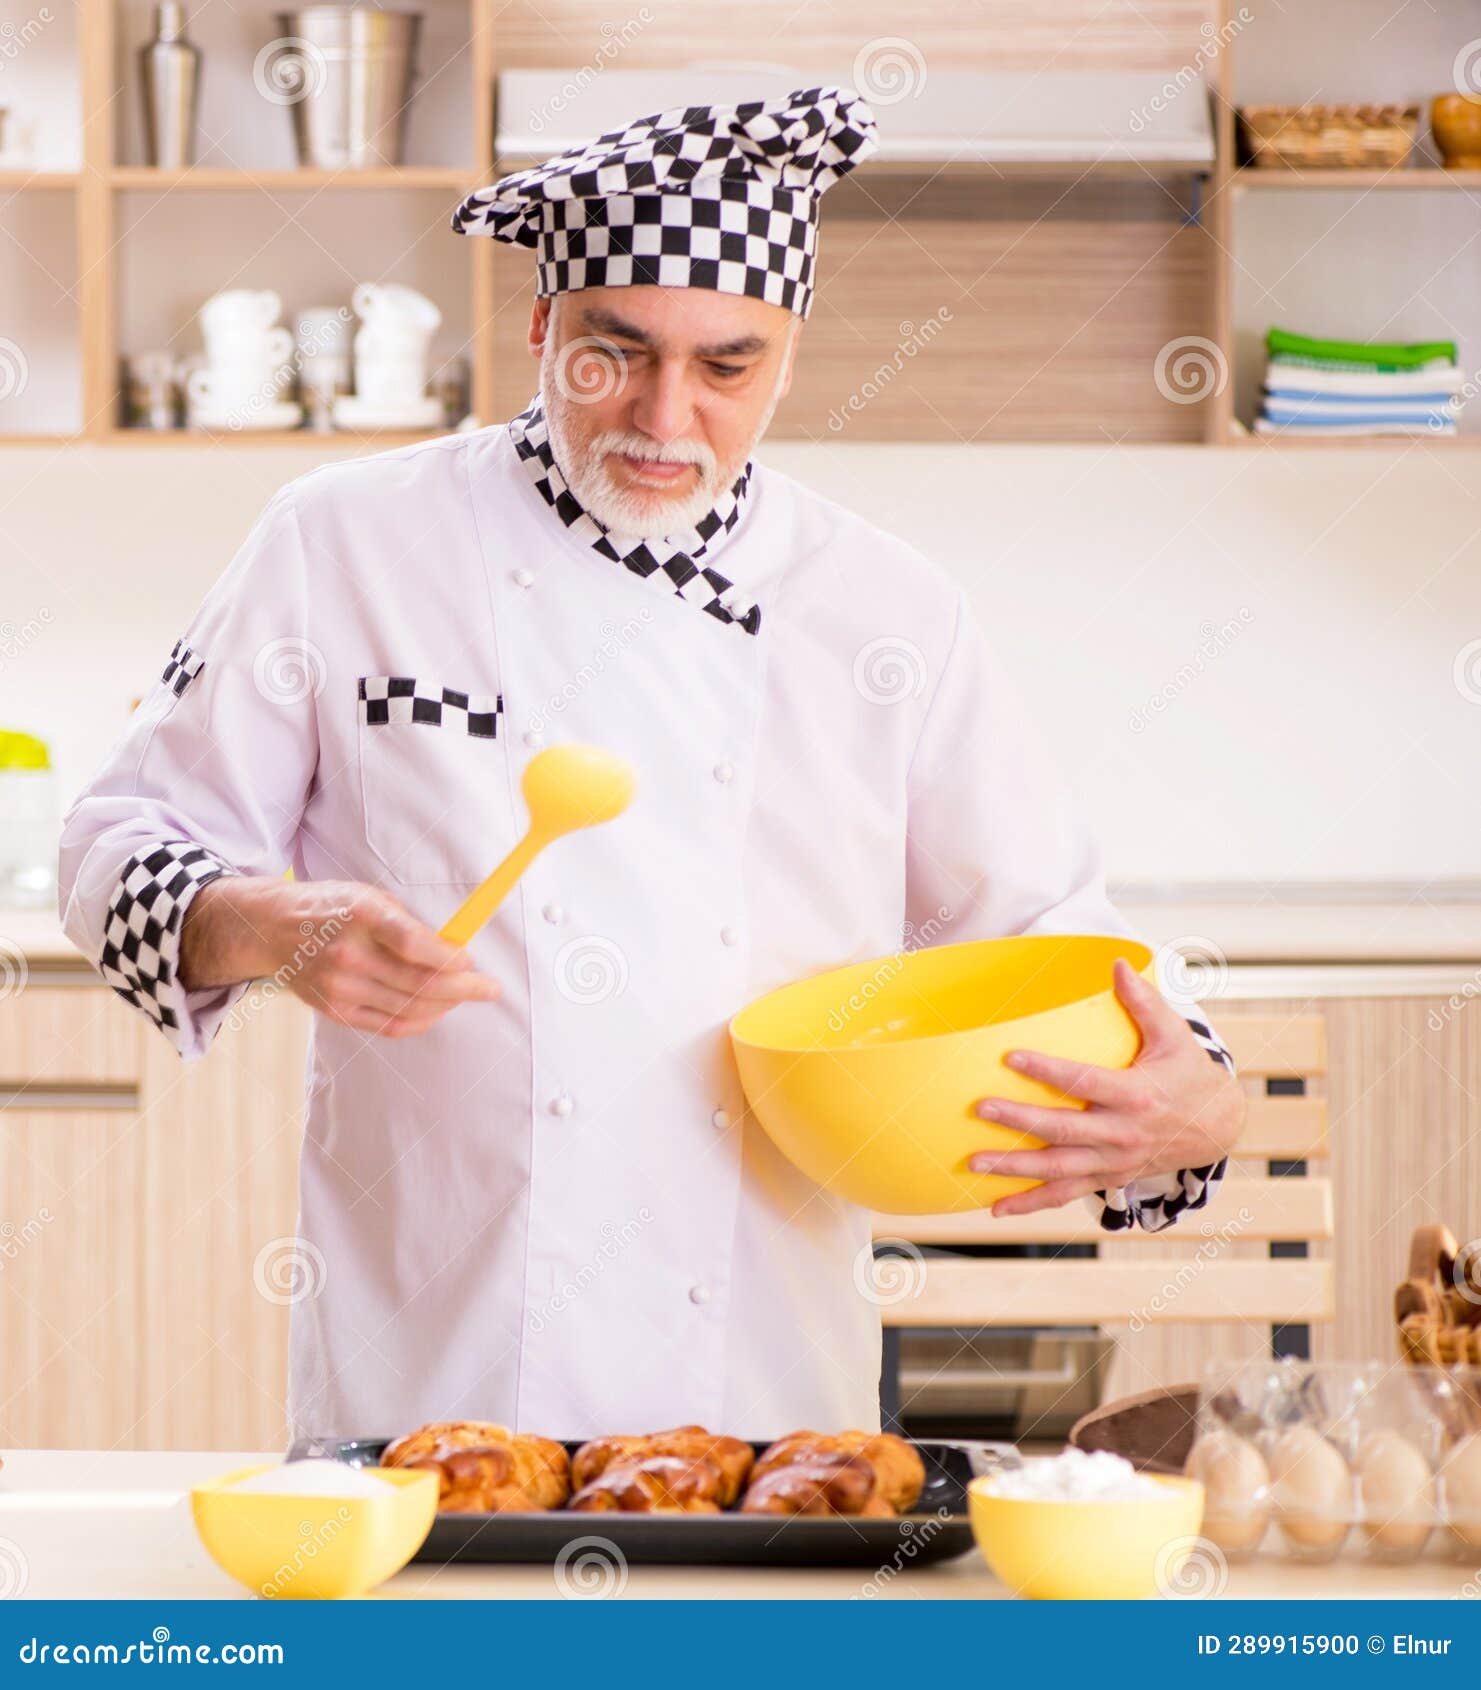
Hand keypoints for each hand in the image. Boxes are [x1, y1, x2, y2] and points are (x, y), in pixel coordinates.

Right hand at [181, 876, 501, 1037]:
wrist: (272, 929)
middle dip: (464, 989)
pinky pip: (389, 1025)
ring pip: (409, 1009)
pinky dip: (421, 1021)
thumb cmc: (332, 907)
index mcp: (359, 915)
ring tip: (465, 996)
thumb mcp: (370, 896)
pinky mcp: (335, 1010)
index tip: (473, 962)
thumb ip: (408, 924)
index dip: (450, 958)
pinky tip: (437, 1010)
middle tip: (490, 989)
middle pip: (418, 983)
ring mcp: (339, 987)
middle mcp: (347, 954)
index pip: (413, 944)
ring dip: (446, 1006)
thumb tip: (454, 949)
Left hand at [967, 957, 1244, 1217]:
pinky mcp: (1109, 1178)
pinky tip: (996, 1207)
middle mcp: (1124, 1134)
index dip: (1047, 1071)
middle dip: (1019, 1122)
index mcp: (1137, 1095)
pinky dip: (1030, 1203)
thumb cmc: (1187, 1073)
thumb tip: (1118, 962)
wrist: (1216, 1127)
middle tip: (980, 1109)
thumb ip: (1144, 1001)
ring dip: (1015, 1170)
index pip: (1084, 1082)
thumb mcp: (1173, 1035)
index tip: (1011, 1057)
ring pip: (1059, 1170)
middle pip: (1063, 1131)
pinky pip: (1065, 1195)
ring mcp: (1115, 1162)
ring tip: (973, 1163)